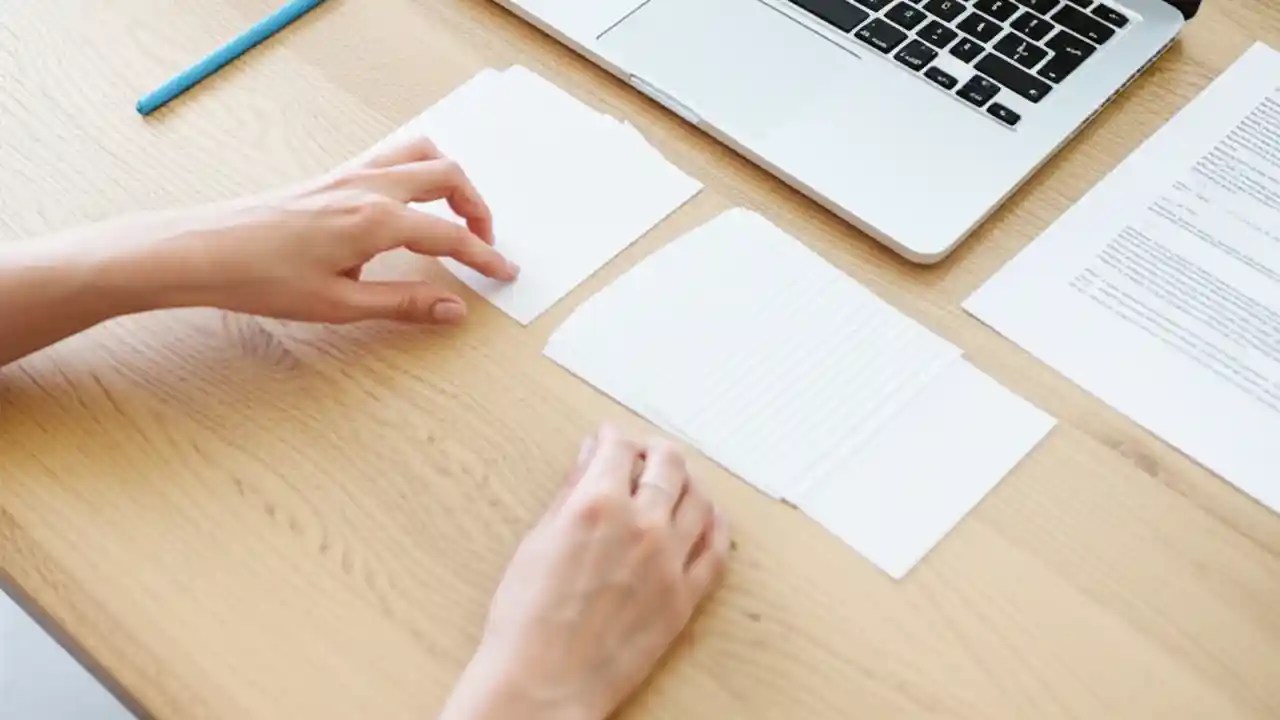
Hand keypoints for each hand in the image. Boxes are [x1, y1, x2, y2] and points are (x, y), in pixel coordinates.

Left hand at [108, 137, 516, 323]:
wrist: (202, 252)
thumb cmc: (261, 279)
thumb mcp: (339, 305)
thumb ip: (404, 304)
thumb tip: (454, 309)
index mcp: (375, 219)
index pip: (449, 234)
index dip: (484, 256)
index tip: (506, 273)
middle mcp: (367, 187)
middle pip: (446, 176)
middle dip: (477, 207)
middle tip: (484, 244)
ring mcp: (348, 175)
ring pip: (419, 154)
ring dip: (449, 178)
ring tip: (456, 215)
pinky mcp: (331, 177)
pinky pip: (390, 157)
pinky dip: (418, 171)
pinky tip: (410, 206)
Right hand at [440, 426, 730, 719]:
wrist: (544, 684)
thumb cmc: (526, 620)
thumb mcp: (537, 542)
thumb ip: (569, 493)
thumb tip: (589, 458)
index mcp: (597, 505)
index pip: (618, 449)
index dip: (613, 438)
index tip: (610, 440)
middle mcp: (641, 525)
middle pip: (668, 465)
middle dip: (655, 451)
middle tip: (645, 455)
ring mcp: (669, 561)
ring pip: (699, 500)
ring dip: (688, 482)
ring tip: (676, 482)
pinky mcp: (685, 598)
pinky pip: (717, 550)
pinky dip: (716, 526)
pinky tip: (708, 519)